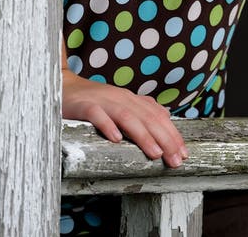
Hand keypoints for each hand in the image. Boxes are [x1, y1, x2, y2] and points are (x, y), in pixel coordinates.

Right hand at [62, 68, 187, 168]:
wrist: (63, 87)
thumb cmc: (93, 100)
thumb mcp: (120, 104)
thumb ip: (140, 110)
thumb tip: (165, 117)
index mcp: (131, 99)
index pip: (157, 116)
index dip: (172, 134)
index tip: (184, 153)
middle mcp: (120, 97)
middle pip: (147, 117)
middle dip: (164, 139)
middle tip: (175, 160)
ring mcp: (103, 100)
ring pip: (127, 116)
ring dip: (143, 135)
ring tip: (155, 153)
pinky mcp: (84, 105)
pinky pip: (97, 115)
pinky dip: (107, 125)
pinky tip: (116, 138)